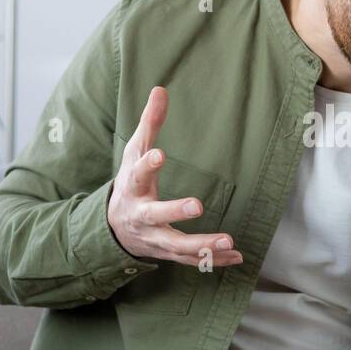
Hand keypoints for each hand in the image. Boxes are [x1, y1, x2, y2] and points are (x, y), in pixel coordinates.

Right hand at [107, 86, 242, 267]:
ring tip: (229, 241)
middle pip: (156, 215)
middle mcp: (141, 216)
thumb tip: (160, 89)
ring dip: (202, 245)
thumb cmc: (129, 182)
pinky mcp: (167, 253)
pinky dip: (212, 261)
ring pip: (177, 246)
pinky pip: (190, 260)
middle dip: (174, 212)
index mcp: (132, 187)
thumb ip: (149, 123)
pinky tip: (236, 257)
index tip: (159, 154)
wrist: (114, 227)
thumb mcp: (134, 152)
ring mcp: (154, 237)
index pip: (137, 173)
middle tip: (197, 205)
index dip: (147, 164)